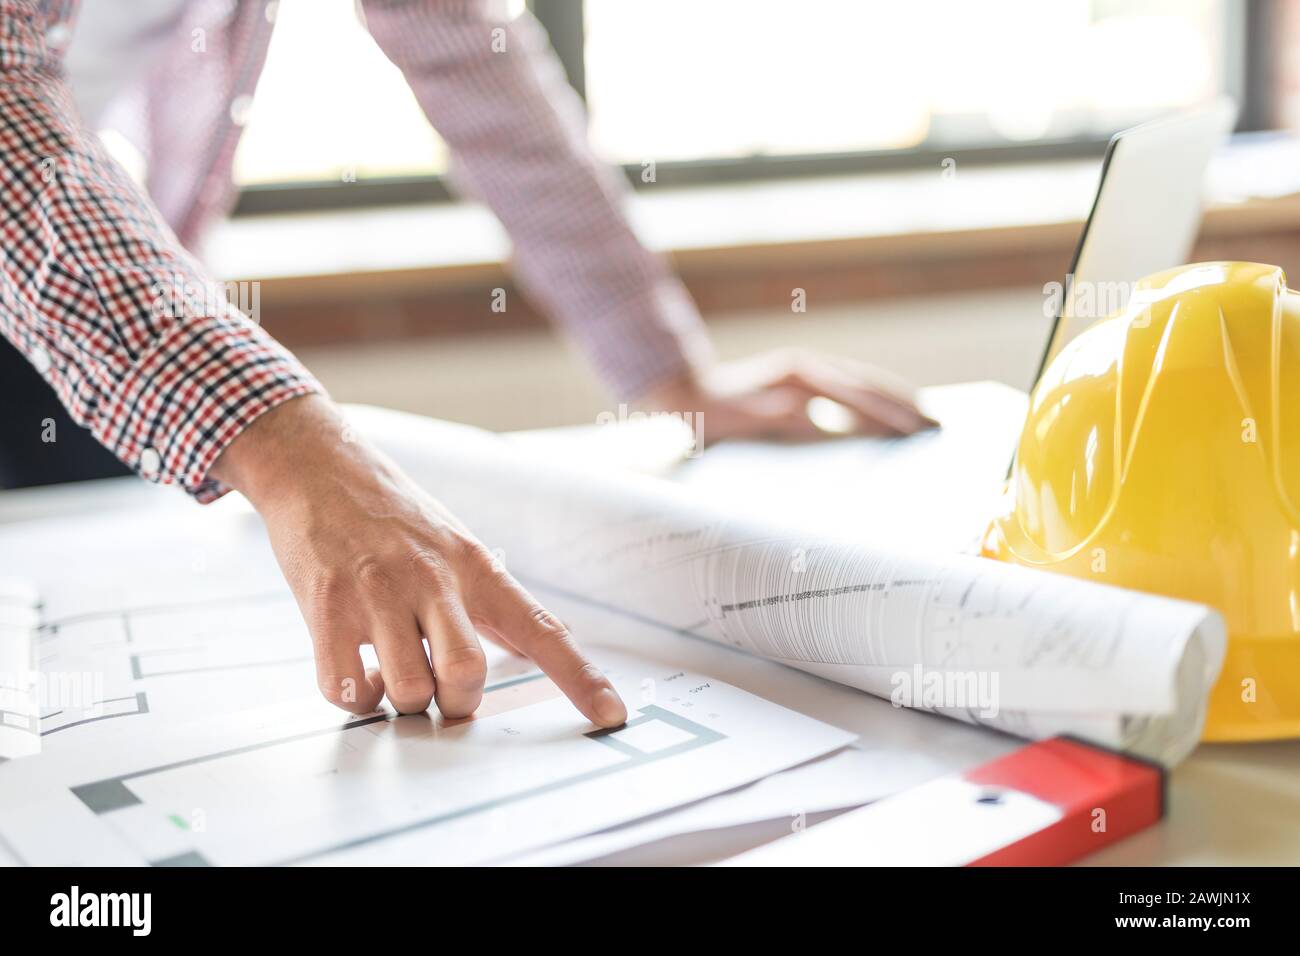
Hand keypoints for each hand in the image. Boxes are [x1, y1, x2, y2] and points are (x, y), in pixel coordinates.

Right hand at [210, 395, 627, 726]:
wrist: (318, 467)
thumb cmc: (393, 515)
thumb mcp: (457, 547)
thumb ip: (492, 603)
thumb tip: (538, 646)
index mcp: (477, 567)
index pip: (541, 629)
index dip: (580, 678)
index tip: (613, 716)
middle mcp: (433, 579)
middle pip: (467, 674)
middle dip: (457, 703)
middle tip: (441, 690)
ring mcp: (377, 593)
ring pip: (409, 690)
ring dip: (403, 703)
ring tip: (392, 673)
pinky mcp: (326, 608)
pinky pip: (347, 689)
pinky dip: (357, 698)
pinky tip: (358, 673)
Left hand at [642, 350, 938, 442]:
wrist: (687, 392)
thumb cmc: (713, 412)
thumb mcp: (739, 416)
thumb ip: (771, 413)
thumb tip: (805, 411)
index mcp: (797, 376)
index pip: (853, 395)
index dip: (885, 413)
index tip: (914, 428)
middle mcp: (807, 366)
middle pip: (866, 384)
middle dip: (902, 404)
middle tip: (935, 424)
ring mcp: (806, 371)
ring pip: (862, 383)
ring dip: (893, 399)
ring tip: (924, 418)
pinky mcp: (804, 380)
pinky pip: (849, 389)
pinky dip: (874, 400)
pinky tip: (888, 417)